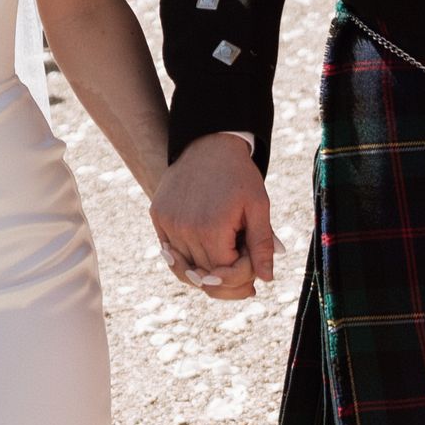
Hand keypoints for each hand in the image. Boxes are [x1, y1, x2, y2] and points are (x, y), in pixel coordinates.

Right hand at [150, 131, 275, 298]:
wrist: (209, 144)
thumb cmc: (239, 176)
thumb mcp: (259, 206)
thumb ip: (262, 245)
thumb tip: (267, 279)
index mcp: (211, 229)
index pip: (225, 275)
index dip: (243, 275)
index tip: (254, 269)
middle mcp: (184, 229)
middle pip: (205, 275)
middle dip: (227, 278)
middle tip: (244, 275)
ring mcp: (168, 224)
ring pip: (186, 268)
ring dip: (206, 273)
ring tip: (222, 269)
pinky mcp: (158, 217)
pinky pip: (171, 252)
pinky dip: (185, 260)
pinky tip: (201, 256)